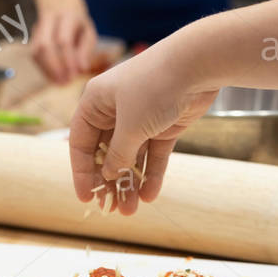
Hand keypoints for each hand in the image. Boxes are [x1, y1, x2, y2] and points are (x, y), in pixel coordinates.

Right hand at [29, 0, 97, 85]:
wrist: (58, 1)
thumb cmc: (78, 22)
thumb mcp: (88, 31)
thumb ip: (86, 50)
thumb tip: (81, 70)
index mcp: (68, 16)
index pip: (64, 40)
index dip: (68, 60)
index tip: (75, 75)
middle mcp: (49, 19)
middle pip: (45, 45)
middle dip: (55, 67)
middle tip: (66, 83)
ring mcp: (38, 27)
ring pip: (37, 50)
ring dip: (47, 70)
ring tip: (60, 83)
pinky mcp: (32, 36)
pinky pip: (34, 55)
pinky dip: (43, 68)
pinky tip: (53, 78)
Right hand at [69, 39, 217, 213]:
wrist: (196, 65)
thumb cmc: (154, 87)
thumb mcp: (130, 126)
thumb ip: (118, 154)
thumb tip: (110, 175)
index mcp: (95, 103)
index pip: (81, 143)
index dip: (82, 172)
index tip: (86, 197)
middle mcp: (115, 110)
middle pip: (107, 153)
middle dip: (109, 183)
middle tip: (113, 210)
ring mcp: (141, 118)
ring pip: (131, 157)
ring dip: (130, 183)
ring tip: (130, 210)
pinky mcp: (164, 125)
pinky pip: (154, 155)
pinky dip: (152, 173)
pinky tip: (149, 195)